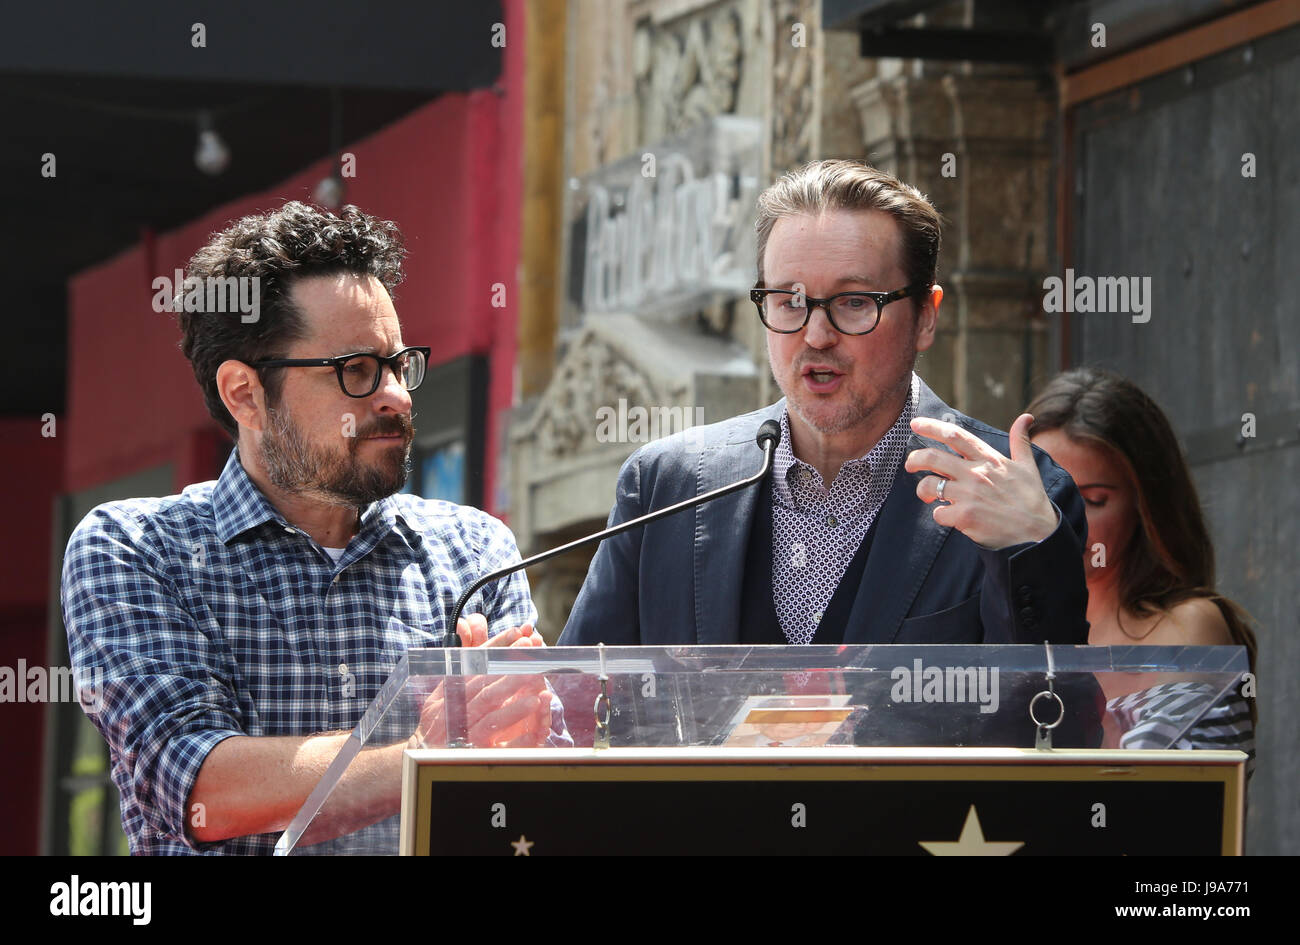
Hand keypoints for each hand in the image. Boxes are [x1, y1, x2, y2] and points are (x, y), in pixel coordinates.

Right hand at [414, 614, 550, 747]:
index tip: (518, 633)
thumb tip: (468, 624)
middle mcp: (453, 711)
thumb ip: (463, 660)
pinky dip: (516, 741)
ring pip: (490, 718)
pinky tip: (534, 731)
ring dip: (515, 707)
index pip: (473, 665)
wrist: (420, 755)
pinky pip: (496, 749)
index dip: (496, 648)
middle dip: (511, 671)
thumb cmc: (442, 716)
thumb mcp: (446, 687)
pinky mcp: (472, 756)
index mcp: (449, 691)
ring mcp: (462, 734)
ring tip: (538, 693)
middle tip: (533, 655)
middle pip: (484, 690)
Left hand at [904, 413, 1056, 549]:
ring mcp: (969, 495)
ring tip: (928, 495)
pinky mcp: (965, 517)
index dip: (932, 427)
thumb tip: (1026, 417)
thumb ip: (1020, 442)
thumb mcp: (1027, 467)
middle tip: (910, 465)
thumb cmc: (1031, 500)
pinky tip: (949, 517)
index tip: (915, 423)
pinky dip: (940, 515)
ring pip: (930, 485)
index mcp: (989, 459)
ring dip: (923, 490)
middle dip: (914, 459)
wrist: (1037, 534)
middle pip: (932, 457)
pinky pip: (938, 513)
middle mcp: (976, 473)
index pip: (955, 436)